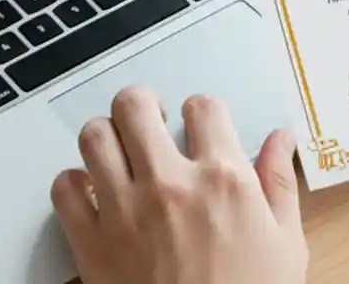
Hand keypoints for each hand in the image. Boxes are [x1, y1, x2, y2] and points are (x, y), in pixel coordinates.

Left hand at [50, 86, 306, 283]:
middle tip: (149, 120)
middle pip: (135, 106)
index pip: (203, 107)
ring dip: (107, 136)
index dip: (202, 111)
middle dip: (143, 105)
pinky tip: (93, 192)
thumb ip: (279, 184)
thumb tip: (281, 140)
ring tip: (120, 150)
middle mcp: (170, 185)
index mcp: (223, 179)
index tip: (201, 125)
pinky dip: (73, 184)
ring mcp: (125, 212)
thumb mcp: (285, 244)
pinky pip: (63, 190)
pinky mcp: (91, 244)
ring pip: (94, 137)